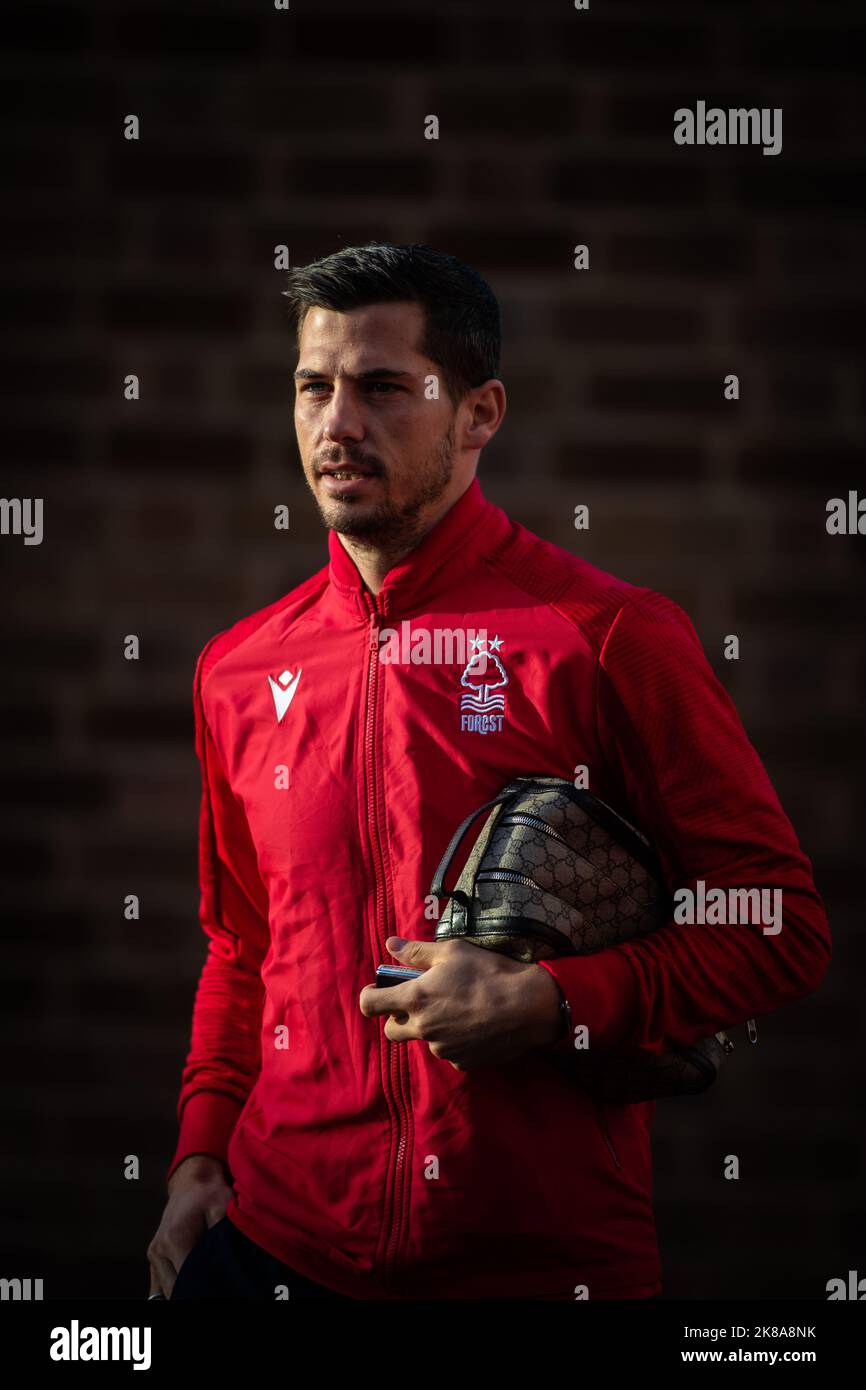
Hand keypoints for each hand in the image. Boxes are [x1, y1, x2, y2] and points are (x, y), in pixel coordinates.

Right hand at [146, 1154, 233, 1298]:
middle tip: (216, 1288)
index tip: (218, 1289)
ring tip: (206, 1286)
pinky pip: (159, 1287)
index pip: (188, 1282)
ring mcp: (154, 1255)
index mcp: (175, 1240)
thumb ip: (221, 1238)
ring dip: (185, 1291)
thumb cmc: (209, 1193)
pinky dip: (175, 1290)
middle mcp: (159, 1250)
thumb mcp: (223, 1208)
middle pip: (176, 1291)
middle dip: (197, 1292)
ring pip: (167, 1292)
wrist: (192, 1181)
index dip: (206, 1289)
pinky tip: (191, 1287)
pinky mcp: (154, 1257)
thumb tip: (226, 1265)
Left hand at [358, 936, 563, 1069]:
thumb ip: (416, 952)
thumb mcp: (452, 951)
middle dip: (397, 1017)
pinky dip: (454, 1039)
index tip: (378, 989)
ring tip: (458, 1008)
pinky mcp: (462, 1062)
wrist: (529, 1006)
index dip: (370, 996)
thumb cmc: (489, 972)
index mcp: (416, 999)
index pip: (370, 1005)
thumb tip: (390, 945)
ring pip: (424, 1039)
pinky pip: (449, 1050)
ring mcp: (442, 1048)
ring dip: (431, 1027)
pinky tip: (474, 1023)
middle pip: (392, 1031)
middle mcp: (423, 1028)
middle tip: (419, 1001)